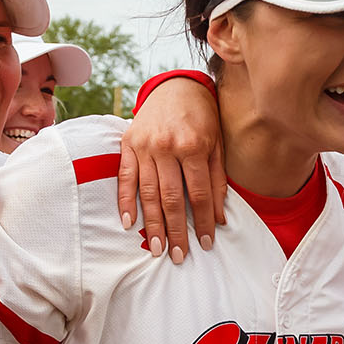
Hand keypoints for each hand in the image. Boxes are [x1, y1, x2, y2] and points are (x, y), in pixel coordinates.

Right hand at [117, 77, 225, 263]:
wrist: (176, 87)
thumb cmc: (202, 118)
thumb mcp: (217, 144)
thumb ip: (217, 180)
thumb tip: (219, 218)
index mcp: (194, 146)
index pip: (199, 194)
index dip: (202, 222)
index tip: (206, 243)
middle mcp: (167, 147)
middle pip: (171, 198)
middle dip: (176, 230)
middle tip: (179, 256)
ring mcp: (144, 145)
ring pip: (148, 192)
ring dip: (152, 224)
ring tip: (157, 248)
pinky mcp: (127, 144)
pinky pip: (125, 177)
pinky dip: (124, 200)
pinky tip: (128, 222)